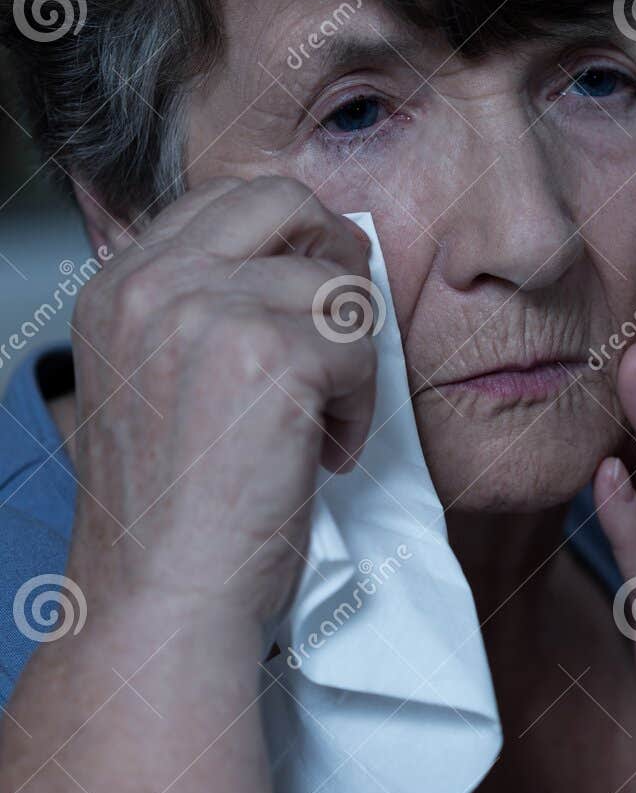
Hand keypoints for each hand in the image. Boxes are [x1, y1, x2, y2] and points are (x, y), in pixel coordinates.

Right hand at [64, 176, 377, 633]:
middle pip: (286, 201)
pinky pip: (359, 348)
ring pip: (337, 286)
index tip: (312, 303)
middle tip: (345, 336)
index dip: (293, 239)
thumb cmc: (176, 511)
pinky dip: (359, 410)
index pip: (228, 198)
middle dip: (337, 261)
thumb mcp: (158, 381)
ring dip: (350, 361)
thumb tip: (297, 261)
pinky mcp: (267, 356)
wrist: (168, 594)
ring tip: (319, 426)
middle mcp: (151, 284)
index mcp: (119, 284)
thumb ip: (201, 310)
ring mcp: (206, 312)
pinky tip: (322, 454)